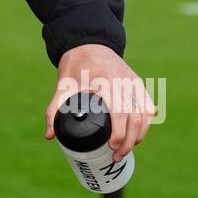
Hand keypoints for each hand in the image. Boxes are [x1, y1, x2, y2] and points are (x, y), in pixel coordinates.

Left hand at [43, 43, 154, 161]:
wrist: (88, 42)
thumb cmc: (75, 65)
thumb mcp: (63, 86)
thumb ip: (54, 110)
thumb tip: (49, 136)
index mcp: (107, 82)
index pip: (120, 114)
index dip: (119, 135)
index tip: (110, 148)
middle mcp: (125, 82)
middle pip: (136, 119)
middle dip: (129, 142)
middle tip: (116, 155)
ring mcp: (134, 82)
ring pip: (146, 114)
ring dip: (140, 135)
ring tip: (126, 148)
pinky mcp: (138, 82)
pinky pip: (148, 106)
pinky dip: (145, 123)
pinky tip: (136, 134)